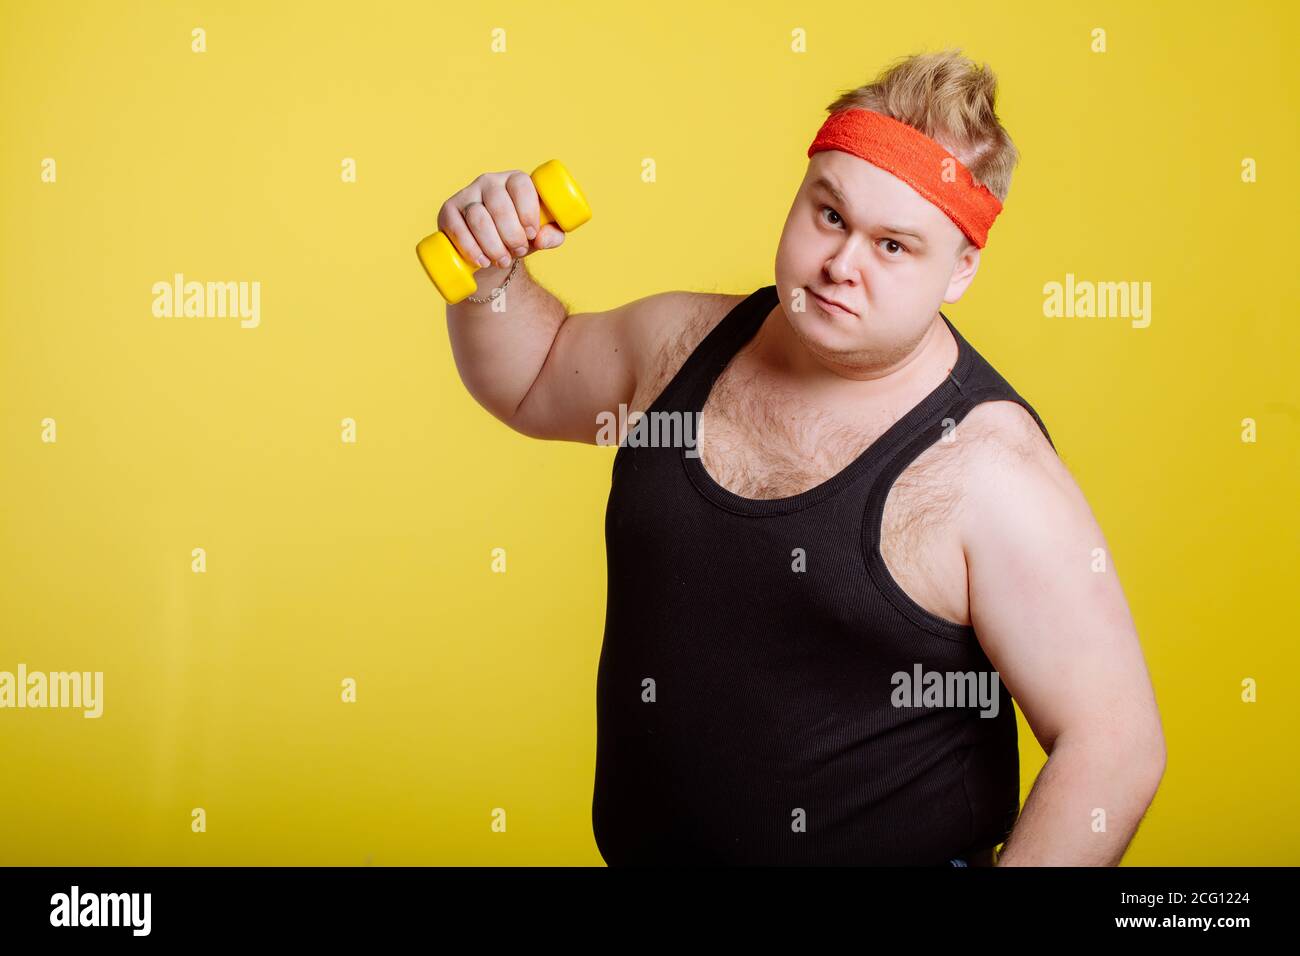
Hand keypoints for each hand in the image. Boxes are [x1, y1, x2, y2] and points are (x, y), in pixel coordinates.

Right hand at [436, 170, 565, 273]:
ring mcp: (467, 194)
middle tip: (518, 251)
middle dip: (511, 234)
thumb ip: (553, 235)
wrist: (492, 250)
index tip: (532, 234)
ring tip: (502, 261)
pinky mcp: (449, 211)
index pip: (521, 185)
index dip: (527, 211)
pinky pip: (457, 228)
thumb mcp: (542, 235)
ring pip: (478, 217)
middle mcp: (489, 182)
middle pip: (499, 205)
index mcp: (514, 180)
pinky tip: (482, 261)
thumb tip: (542, 238)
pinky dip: (471, 248)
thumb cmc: (521, 236)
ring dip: (493, 245)